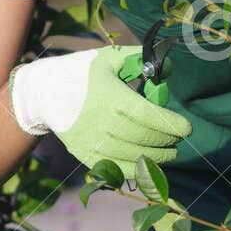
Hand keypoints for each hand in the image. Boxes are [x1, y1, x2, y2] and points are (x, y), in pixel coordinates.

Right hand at [8, 44, 191, 178]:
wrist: (43, 93)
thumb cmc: (81, 72)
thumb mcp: (110, 59)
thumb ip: (140, 60)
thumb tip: (169, 68)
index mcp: (111, 97)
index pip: (150, 117)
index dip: (173, 125)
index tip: (186, 129)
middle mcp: (103, 122)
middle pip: (145, 139)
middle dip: (168, 142)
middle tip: (177, 140)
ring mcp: (93, 142)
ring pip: (134, 157)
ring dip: (157, 158)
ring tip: (168, 153)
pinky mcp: (85, 155)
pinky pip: (116, 170)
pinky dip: (136, 171)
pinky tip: (147, 166)